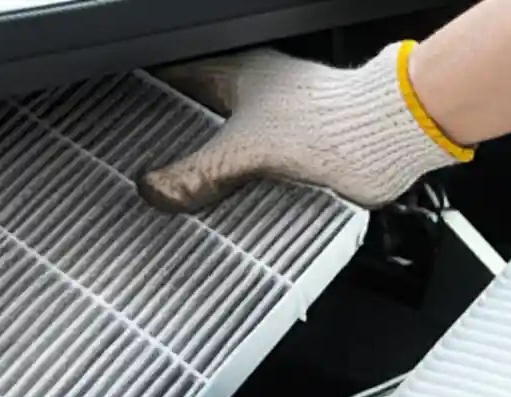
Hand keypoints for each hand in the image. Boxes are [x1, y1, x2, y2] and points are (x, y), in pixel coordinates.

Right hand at [137, 42, 471, 213]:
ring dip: (213, 169)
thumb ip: (195, 175)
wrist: (388, 140)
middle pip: (200, 117)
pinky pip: (259, 170)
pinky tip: (229, 209)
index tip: (122, 124)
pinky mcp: (302, 151)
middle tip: (149, 171)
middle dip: (175, 144)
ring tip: (183, 196)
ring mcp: (281, 121)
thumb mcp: (243, 153)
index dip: (146, 100)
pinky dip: (243, 188)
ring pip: (231, 144)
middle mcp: (258, 93)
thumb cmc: (330, 124)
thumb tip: (153, 189)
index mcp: (236, 74)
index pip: (175, 78)